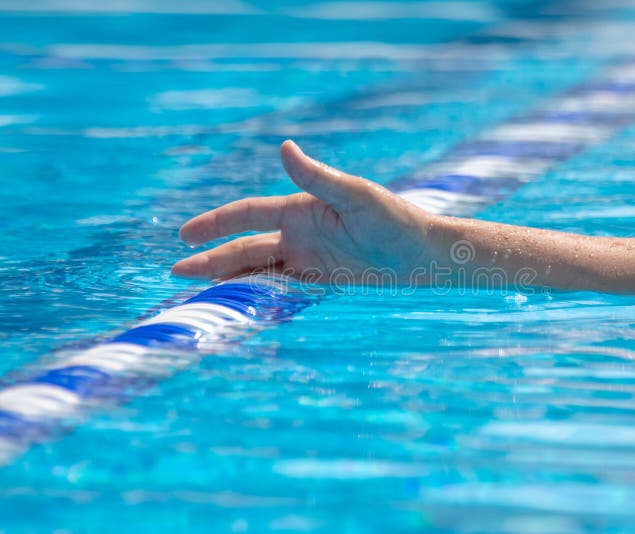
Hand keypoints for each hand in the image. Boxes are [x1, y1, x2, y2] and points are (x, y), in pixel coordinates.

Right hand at [172, 140, 435, 282]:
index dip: (215, 224)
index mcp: (300, 209)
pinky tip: (238, 303)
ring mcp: (307, 257)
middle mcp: (298, 233)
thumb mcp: (355, 196)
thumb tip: (284, 147)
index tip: (185, 235)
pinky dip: (258, 294)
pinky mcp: (320, 280)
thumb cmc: (393, 218)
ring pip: (258, 269)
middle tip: (177, 272)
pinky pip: (281, 288)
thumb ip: (317, 177)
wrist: (420, 253)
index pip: (248, 215)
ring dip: (229, 278)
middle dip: (211, 259)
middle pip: (245, 247)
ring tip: (197, 292)